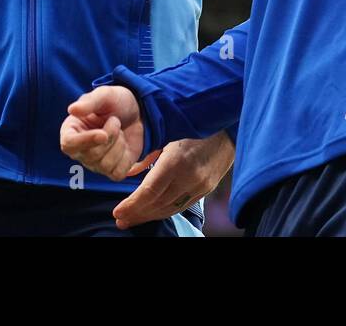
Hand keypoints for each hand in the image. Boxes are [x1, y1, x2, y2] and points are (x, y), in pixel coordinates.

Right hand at [60, 85, 148, 180]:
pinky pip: (117, 173)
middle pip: (92, 155)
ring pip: (105, 165)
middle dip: (111, 135)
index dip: (85, 141)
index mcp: (71, 131)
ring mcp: (95, 163)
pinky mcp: (112, 171)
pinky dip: (126, 158)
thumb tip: (72, 109)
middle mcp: (80, 151)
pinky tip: (124, 145)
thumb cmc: (115, 102)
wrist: (138, 111)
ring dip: (119, 144)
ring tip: (119, 131)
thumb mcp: (104, 95)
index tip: (103, 134)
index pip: (69, 144)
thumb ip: (89, 102)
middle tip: (115, 120)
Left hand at [111, 131, 234, 229]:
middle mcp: (189, 177)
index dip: (132, 205)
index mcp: (176, 160)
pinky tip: (152, 212)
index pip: (150, 191)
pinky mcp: (206, 189)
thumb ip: (147, 154)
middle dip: (136, 214)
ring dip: (148, 216)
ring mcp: (200, 185)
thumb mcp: (166, 133)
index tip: (117, 211)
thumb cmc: (193, 126)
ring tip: (131, 219)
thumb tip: (129, 171)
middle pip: (158, 204)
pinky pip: (181, 206)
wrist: (227, 128)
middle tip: (120, 219)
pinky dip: (164, 211)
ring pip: (169, 209)